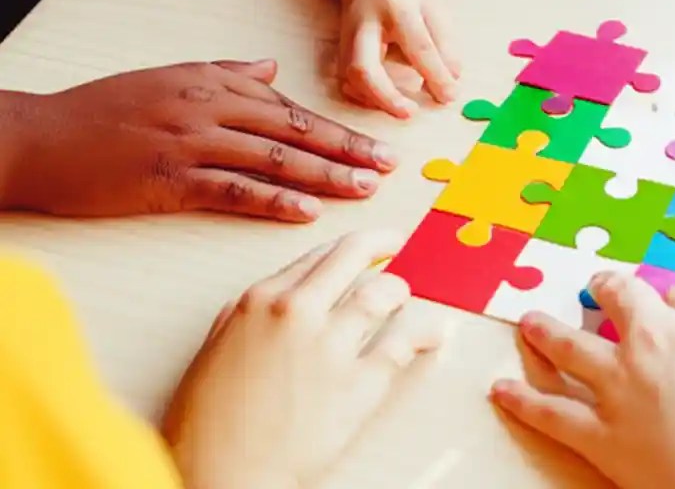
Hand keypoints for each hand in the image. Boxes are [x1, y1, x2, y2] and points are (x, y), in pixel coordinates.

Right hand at [1, 60, 395, 221]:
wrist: (41, 137)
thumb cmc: (103, 108)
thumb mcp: (168, 75)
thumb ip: (225, 72)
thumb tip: (271, 69)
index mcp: (213, 84)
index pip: (291, 108)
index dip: (338, 129)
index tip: (377, 143)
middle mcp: (209, 110)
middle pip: (295, 131)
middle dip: (348, 150)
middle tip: (391, 166)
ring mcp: (191, 145)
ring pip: (274, 159)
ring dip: (325, 176)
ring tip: (365, 189)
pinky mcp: (170, 181)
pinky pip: (233, 190)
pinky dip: (273, 200)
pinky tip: (307, 210)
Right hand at [163, 231, 444, 488]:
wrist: (224, 474)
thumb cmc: (209, 423)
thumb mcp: (217, 349)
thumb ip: (255, 316)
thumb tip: (286, 297)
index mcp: (260, 301)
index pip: (318, 255)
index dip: (348, 246)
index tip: (365, 245)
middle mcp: (298, 312)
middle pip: (353, 258)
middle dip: (382, 244)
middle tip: (397, 243)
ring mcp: (331, 346)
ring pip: (383, 294)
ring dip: (400, 290)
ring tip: (406, 296)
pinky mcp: (359, 383)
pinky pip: (402, 345)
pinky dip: (422, 336)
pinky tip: (429, 335)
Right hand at [334, 0, 460, 116]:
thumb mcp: (432, 3)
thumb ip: (444, 40)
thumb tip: (453, 77)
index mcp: (397, 5)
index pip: (418, 47)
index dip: (436, 76)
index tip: (450, 95)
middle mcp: (366, 22)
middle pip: (364, 67)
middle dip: (386, 97)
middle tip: (411, 113)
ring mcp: (347, 36)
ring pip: (350, 77)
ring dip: (375, 100)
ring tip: (403, 108)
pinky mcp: (339, 47)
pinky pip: (347, 79)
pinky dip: (365, 95)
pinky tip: (385, 99)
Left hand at [491, 273, 674, 488]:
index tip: (673, 303)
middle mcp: (648, 346)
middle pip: (618, 299)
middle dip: (604, 288)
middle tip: (595, 285)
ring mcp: (616, 388)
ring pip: (569, 346)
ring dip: (545, 331)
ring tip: (529, 322)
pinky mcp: (598, 434)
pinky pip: (550, 413)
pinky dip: (522, 401)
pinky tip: (501, 390)